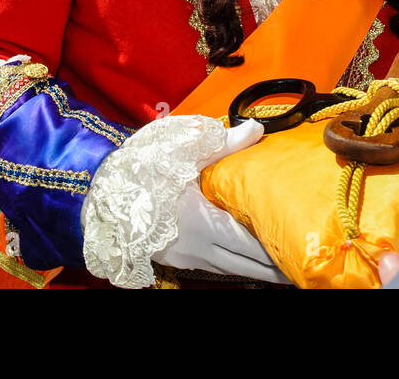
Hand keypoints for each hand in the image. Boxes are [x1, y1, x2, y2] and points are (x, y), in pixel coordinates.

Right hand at [152, 120, 290, 283]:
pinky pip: (212, 266)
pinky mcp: (174, 258)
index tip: (298, 256)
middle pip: (243, 264)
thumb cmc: (141, 170)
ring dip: (253, 269)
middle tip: (299, 268)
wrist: (99, 191)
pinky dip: (233, 265)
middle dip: (271, 268)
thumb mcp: (182, 151)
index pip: (248, 243)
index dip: (274, 251)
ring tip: (280, 268)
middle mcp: (195, 247)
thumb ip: (224, 145)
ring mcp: (184, 256)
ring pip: (228, 269)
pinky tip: (246, 261)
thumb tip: (257, 129)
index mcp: (201, 223)